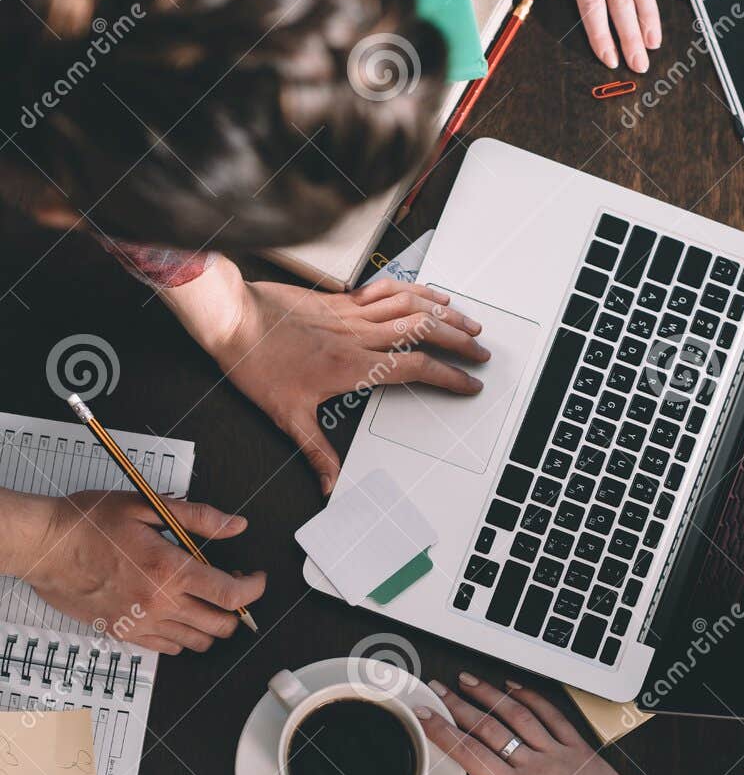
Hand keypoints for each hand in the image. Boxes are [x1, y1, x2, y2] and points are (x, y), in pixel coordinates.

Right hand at [26, 491, 265, 654]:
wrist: (45, 546)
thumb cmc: (88, 522)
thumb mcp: (147, 506)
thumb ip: (198, 518)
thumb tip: (236, 525)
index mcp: (169, 569)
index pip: (231, 594)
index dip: (254, 589)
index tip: (256, 579)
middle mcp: (159, 603)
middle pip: (220, 626)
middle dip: (238, 611)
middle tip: (234, 591)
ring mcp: (142, 623)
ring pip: (197, 642)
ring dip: (212, 626)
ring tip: (208, 603)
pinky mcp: (125, 633)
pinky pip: (168, 649)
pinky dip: (183, 637)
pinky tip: (179, 615)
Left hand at [210, 272, 490, 492]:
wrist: (232, 317)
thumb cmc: (255, 361)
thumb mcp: (287, 415)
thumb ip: (316, 451)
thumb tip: (329, 484)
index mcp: (353, 366)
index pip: (415, 368)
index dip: (449, 376)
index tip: (470, 383)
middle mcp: (359, 336)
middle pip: (424, 332)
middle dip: (459, 342)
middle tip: (481, 351)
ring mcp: (351, 314)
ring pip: (411, 306)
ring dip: (444, 313)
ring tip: (467, 321)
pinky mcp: (340, 300)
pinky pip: (387, 290)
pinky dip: (412, 290)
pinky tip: (425, 293)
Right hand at [417, 674, 644, 774]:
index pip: (469, 754)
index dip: (442, 731)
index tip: (425, 715)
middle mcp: (536, 765)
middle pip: (489, 727)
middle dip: (458, 705)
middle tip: (437, 689)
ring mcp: (559, 753)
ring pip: (518, 714)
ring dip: (490, 694)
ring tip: (467, 680)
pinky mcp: (580, 748)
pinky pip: (552, 715)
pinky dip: (531, 697)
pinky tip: (515, 688)